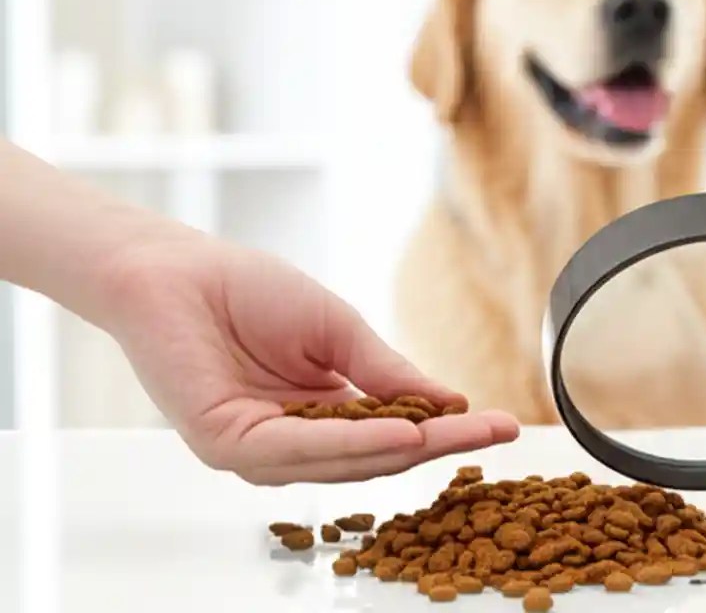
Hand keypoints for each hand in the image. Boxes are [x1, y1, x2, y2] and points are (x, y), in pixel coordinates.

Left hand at [94, 231, 519, 484]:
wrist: (175, 269)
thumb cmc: (247, 291)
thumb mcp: (339, 332)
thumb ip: (387, 371)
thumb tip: (451, 401)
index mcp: (321, 417)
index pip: (395, 434)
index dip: (451, 431)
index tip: (504, 425)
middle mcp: (292, 444)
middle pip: (380, 456)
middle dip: (443, 445)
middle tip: (498, 433)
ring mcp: (259, 452)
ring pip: (346, 462)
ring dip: (408, 448)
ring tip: (460, 433)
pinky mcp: (227, 445)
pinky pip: (302, 451)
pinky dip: (355, 442)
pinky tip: (400, 431)